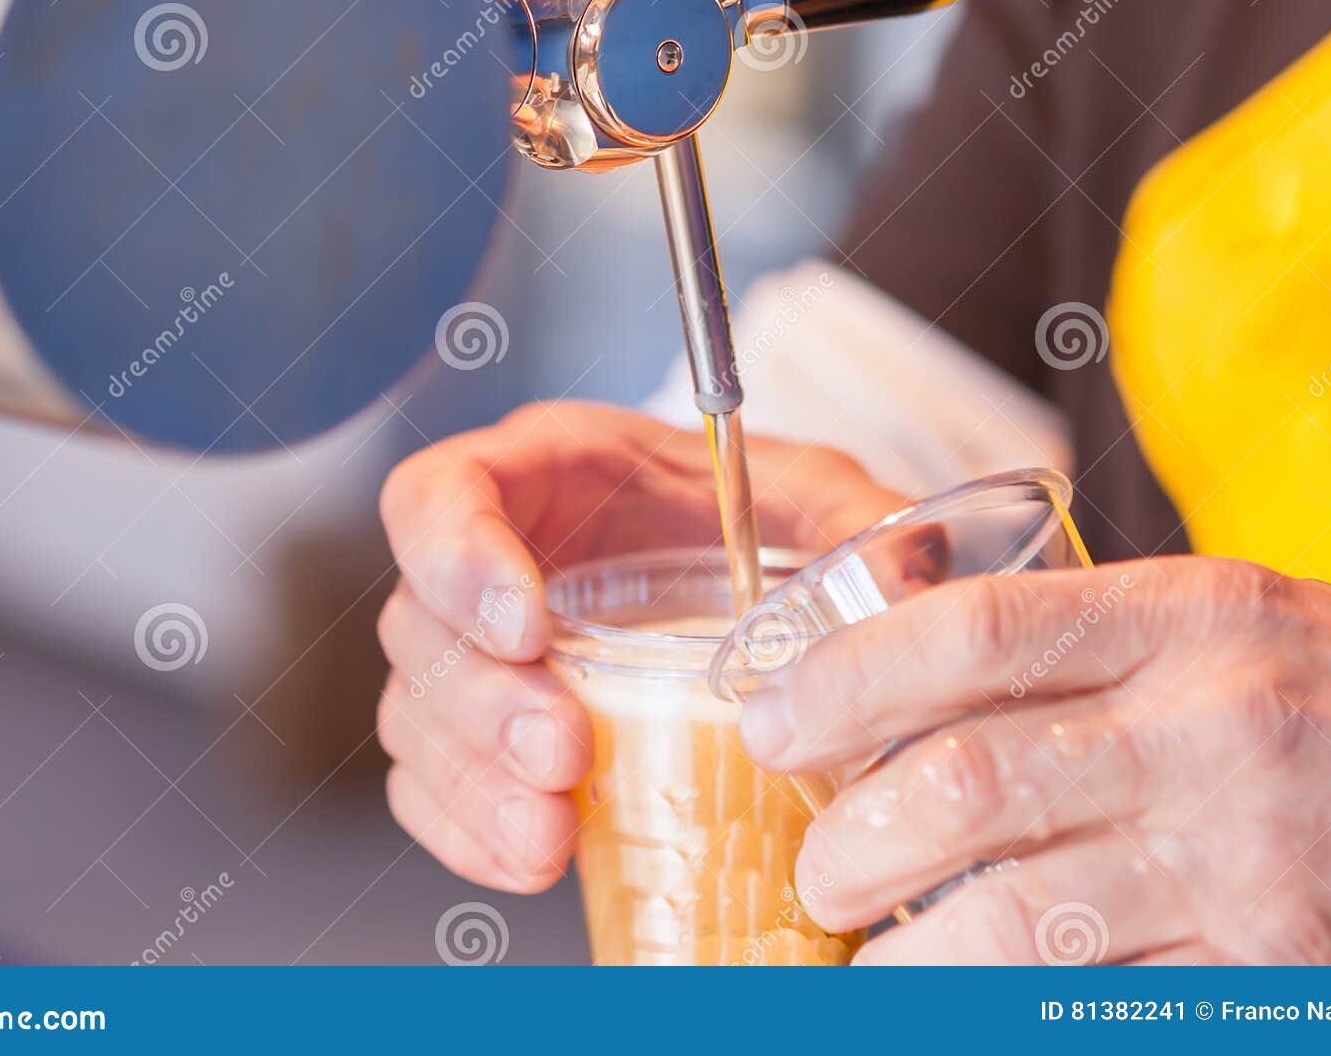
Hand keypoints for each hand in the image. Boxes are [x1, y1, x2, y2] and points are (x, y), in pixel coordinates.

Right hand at [376, 400, 901, 892]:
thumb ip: (860, 518)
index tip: (528, 624)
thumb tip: (914, 575)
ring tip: (553, 831)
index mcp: (544, 472)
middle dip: (480, 698)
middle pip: (419, 622)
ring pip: (416, 715)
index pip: (437, 495)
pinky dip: (470, 831)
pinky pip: (432, 787)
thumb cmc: (754, 515)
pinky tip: (537, 858)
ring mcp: (483, 652)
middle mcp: (496, 557)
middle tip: (564, 751)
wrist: (743, 572)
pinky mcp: (489, 735)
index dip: (457, 556)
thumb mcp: (816, 495)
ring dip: (473, 781)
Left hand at [739, 555, 1330, 964]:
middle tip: (817, 870)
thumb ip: (1092, 643)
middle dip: (853, 840)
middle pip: (968, 782)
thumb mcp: (1236, 623)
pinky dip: (1005, 1016)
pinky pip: (1098, 1011)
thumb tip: (906, 684)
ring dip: (907, 958)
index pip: (975, 632)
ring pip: (1016, 925)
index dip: (846, 680)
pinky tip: (965, 1004)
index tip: (770, 721)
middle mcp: (1213, 730)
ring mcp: (1249, 864)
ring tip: (870, 962)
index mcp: (1191, 617)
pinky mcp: (1276, 978)